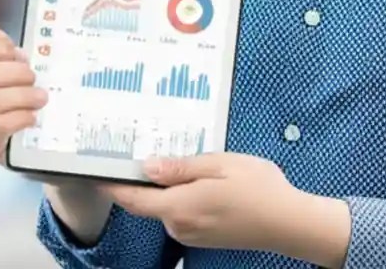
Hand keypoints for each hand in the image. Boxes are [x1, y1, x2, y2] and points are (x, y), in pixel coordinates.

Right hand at [0, 19, 47, 166]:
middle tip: (34, 77)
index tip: (17, 52)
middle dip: (12, 71)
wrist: (54, 149)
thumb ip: (1, 49)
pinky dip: (18, 118)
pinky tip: (34, 118)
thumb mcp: (22, 74)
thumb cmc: (34, 105)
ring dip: (20, 95)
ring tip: (42, 98)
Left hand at [99, 153, 304, 251]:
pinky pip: (182, 213)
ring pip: (166, 205)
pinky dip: (183, 196)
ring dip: (170, 186)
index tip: (94, 170)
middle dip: (146, 177)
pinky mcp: (202, 237)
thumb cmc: (259, 189)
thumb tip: (147, 166)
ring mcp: (191, 235)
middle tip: (152, 147)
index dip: (111, 185)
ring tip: (192, 162)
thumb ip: (180, 167)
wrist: (291, 224)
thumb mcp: (219, 165)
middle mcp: (179, 226)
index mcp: (179, 207)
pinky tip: (205, 181)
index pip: (131, 198)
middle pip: (148, 200)